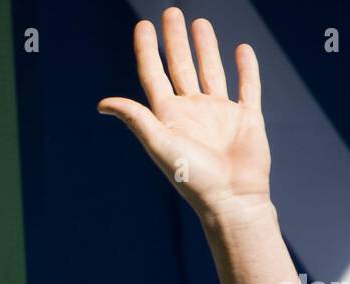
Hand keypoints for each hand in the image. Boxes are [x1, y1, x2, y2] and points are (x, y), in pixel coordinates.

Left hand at [99, 7, 270, 221]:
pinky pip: (247, 86)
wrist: (232, 199)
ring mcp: (220, 113)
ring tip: (200, 23)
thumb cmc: (194, 177)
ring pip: (211, 71)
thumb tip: (103, 104)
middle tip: (171, 12)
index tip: (143, 25)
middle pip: (181, 66)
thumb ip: (137, 119)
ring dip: (205, 47)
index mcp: (169, 117)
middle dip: (175, 40)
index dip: (148, 50)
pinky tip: (241, 50)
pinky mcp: (246, 118)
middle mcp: (192, 111)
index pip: (154, 75)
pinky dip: (246, 68)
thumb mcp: (161, 144)